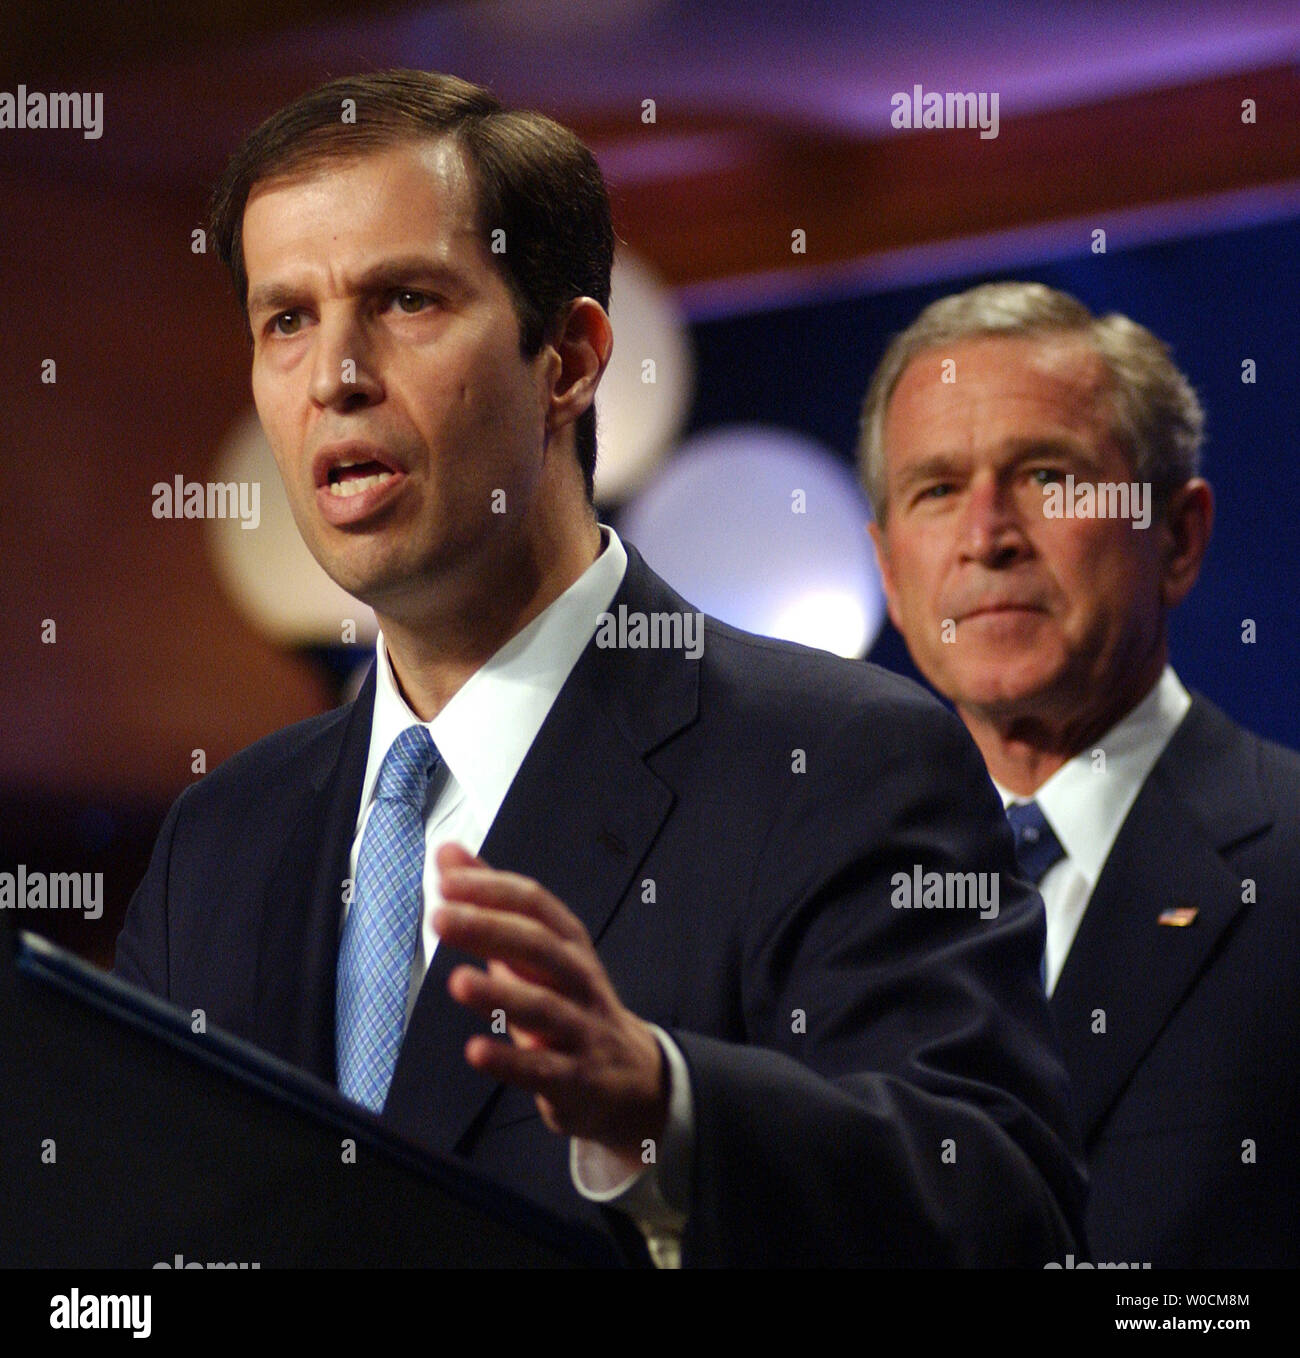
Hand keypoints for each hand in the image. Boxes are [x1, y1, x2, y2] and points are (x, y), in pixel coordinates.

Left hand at [432, 843, 668, 1158]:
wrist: (631, 1077)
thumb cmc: (568, 1000)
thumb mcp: (536, 949)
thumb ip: (490, 902)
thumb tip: (447, 852)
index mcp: (568, 943)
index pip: (534, 905)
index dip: (493, 889)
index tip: (446, 878)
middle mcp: (579, 978)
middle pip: (539, 947)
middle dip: (490, 929)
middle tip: (441, 917)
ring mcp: (581, 1028)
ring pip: (543, 1006)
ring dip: (499, 993)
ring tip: (456, 981)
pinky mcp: (575, 1078)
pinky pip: (542, 1069)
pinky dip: (509, 1061)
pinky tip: (475, 1052)